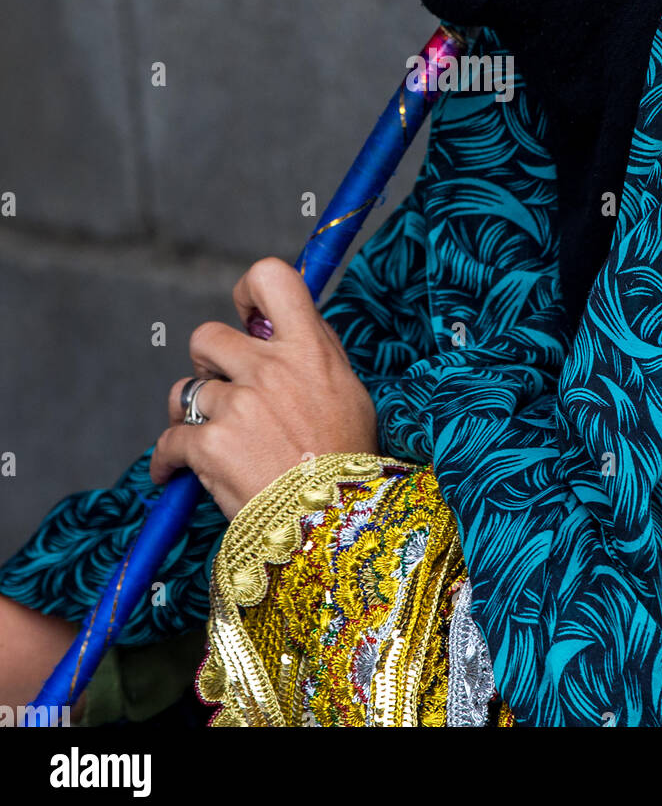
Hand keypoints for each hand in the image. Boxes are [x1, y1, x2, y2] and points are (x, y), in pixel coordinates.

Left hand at [150, 257, 377, 519]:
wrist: (335, 527)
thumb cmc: (348, 461)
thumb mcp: (349, 392)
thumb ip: (317, 350)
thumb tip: (289, 320)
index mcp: (308, 349)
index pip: (271, 278)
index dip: (248, 290)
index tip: (248, 316)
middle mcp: (270, 368)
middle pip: (207, 336)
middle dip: (208, 365)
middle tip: (223, 392)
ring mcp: (238, 405)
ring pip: (186, 393)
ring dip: (191, 415)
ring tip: (207, 441)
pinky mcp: (210, 444)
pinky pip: (170, 440)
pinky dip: (167, 460)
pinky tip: (174, 473)